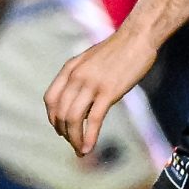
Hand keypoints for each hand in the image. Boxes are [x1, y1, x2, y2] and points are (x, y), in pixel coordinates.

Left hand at [45, 34, 153, 155]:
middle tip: (73, 144)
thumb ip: (80, 78)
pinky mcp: (108, 92)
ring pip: (73, 119)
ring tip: (80, 150)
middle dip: (64, 133)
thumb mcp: (90, 60)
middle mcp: (76, 77)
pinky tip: (89, 147)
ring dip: (74, 139)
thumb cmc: (117, 50)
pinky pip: (94, 120)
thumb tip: (80, 101)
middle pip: (60, 113)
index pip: (50, 99)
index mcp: (69, 69)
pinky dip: (89, 137)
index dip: (53, 118)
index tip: (60, 129)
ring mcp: (91, 84)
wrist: (137, 38)